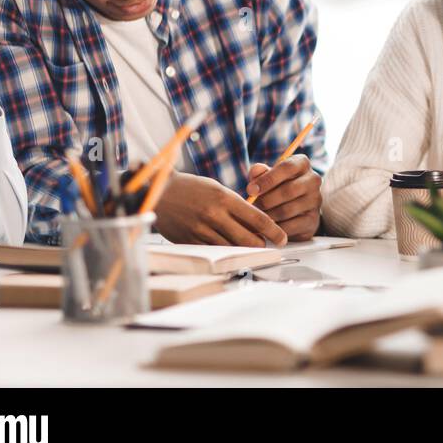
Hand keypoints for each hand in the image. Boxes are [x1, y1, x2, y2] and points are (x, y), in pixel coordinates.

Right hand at [154, 172, 286, 246]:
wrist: (159, 192)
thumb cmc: (191, 188)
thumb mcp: (218, 189)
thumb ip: (237, 205)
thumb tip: (257, 222)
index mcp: (225, 198)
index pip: (258, 219)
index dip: (275, 231)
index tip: (283, 238)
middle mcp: (215, 215)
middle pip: (249, 239)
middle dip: (262, 245)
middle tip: (267, 245)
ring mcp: (201, 230)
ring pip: (232, 249)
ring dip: (244, 251)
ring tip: (249, 248)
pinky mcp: (190, 241)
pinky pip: (214, 252)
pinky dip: (224, 253)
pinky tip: (229, 251)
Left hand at [246, 154, 321, 241]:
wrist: (293, 208)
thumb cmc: (276, 186)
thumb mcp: (267, 176)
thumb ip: (260, 172)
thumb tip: (255, 171)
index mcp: (302, 163)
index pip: (287, 167)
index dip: (267, 179)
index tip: (251, 190)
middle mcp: (313, 179)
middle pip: (288, 190)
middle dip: (266, 200)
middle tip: (252, 206)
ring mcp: (316, 200)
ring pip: (287, 210)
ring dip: (269, 215)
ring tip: (258, 216)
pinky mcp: (313, 220)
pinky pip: (290, 226)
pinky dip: (275, 228)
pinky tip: (267, 226)